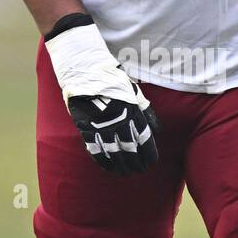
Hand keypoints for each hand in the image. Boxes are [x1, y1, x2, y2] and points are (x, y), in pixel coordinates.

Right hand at [45, 18, 158, 174]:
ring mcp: (101, 122)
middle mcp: (118, 117)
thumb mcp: (131, 90)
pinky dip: (102, 159)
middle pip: (130, 148)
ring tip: (125, 173)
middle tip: (138, 171)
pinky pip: (95, 147)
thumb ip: (143, 110)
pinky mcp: (85, 124)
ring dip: (121, 165)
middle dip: (136, 162)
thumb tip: (155, 129)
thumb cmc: (110, 75)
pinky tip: (107, 167)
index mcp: (132, 108)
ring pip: (113, 151)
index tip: (150, 163)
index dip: (148, 153)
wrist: (83, 64)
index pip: (144, 138)